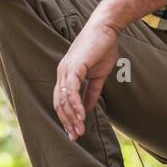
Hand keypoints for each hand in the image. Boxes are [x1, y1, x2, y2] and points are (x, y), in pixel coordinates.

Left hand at [54, 17, 120, 140]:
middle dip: (67, 122)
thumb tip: (87, 110)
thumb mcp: (97, 76)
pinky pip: (71, 90)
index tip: (74, 132)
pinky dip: (75, 105)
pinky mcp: (74, 66)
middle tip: (76, 137)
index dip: (67, 117)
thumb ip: (91, 93)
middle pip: (60, 103)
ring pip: (64, 99)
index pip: (62, 101)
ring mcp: (66, 69)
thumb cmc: (102, 48)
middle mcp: (62, 73)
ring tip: (80, 131)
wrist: (107, 28)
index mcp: (66, 75)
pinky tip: (81, 116)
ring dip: (72, 117)